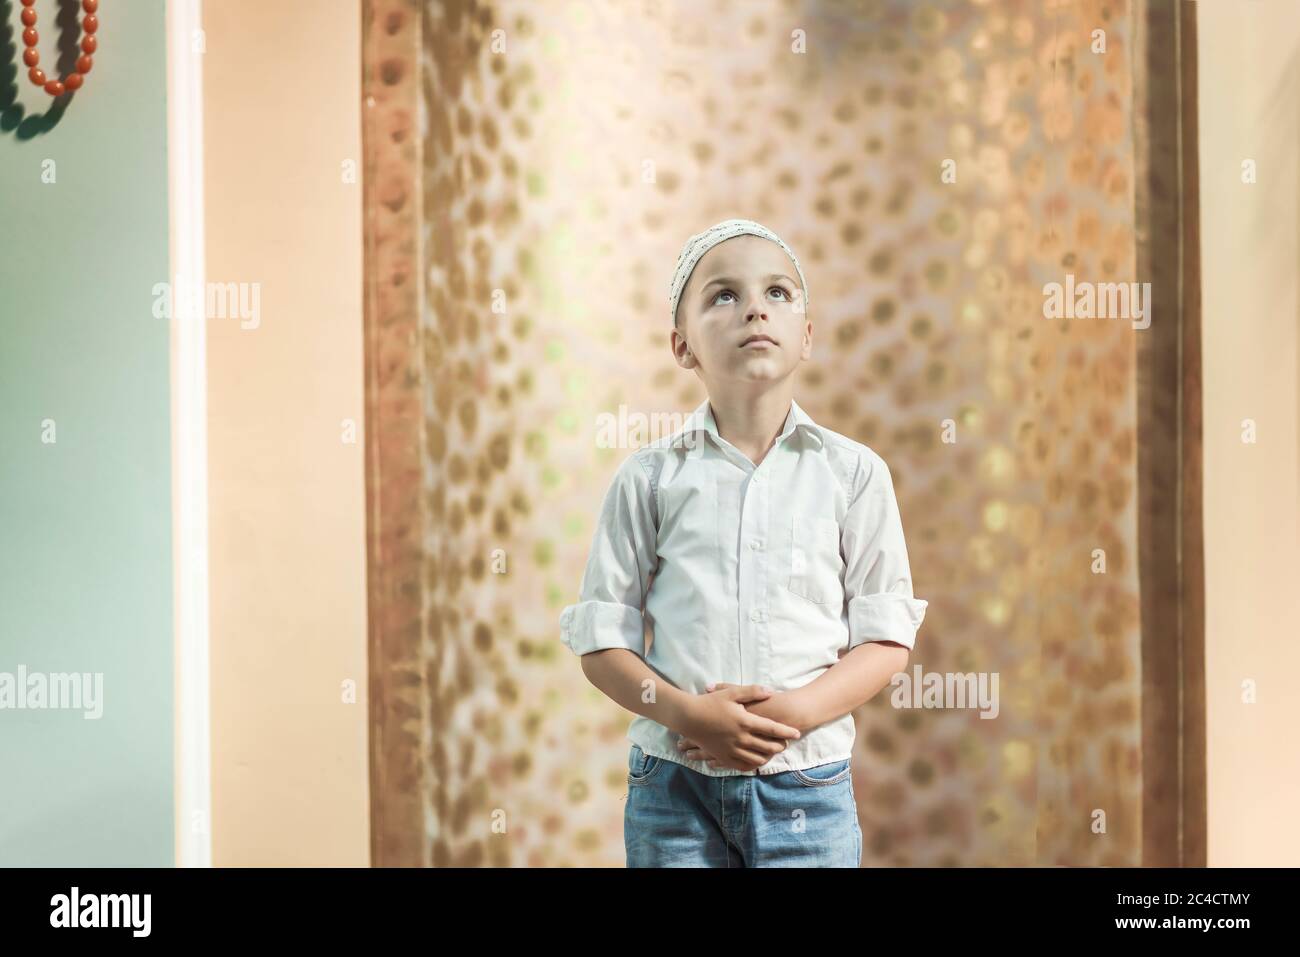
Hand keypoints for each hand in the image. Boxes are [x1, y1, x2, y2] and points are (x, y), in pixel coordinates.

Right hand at [675, 682, 801, 771]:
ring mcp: (732, 750)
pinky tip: (757, 760)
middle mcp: (740, 738)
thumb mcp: (731, 692)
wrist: (689, 717)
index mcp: (744, 721)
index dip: (786, 731)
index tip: (797, 732)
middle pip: (767, 746)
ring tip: (773, 752)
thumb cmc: (711, 702)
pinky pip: (742, 765)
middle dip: (780, 745)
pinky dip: (753, 764)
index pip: (772, 729)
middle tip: (786, 743)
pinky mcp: (723, 757)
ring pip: (757, 758)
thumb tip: (771, 692)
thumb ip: (752, 691)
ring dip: (768, 756)